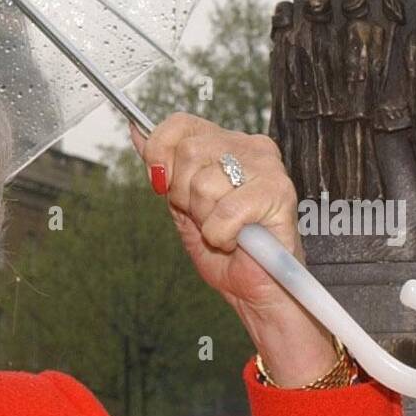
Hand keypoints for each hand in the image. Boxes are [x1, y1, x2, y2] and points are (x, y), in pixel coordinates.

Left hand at [128, 113, 337, 381]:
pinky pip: (224, 212)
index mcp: (228, 142)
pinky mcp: (279, 194)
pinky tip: (236, 241)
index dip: (160, 152)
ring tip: (224, 230)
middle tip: (205, 217)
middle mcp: (251, 147)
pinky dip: (220, 236)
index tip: (161, 183)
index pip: (182, 123)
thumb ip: (163, 166)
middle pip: (188, 153)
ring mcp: (268, 169)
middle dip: (183, 195)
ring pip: (203, 184)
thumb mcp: (183, 203)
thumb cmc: (227, 251)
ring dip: (205, 219)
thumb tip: (136, 129)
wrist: (259, 292)